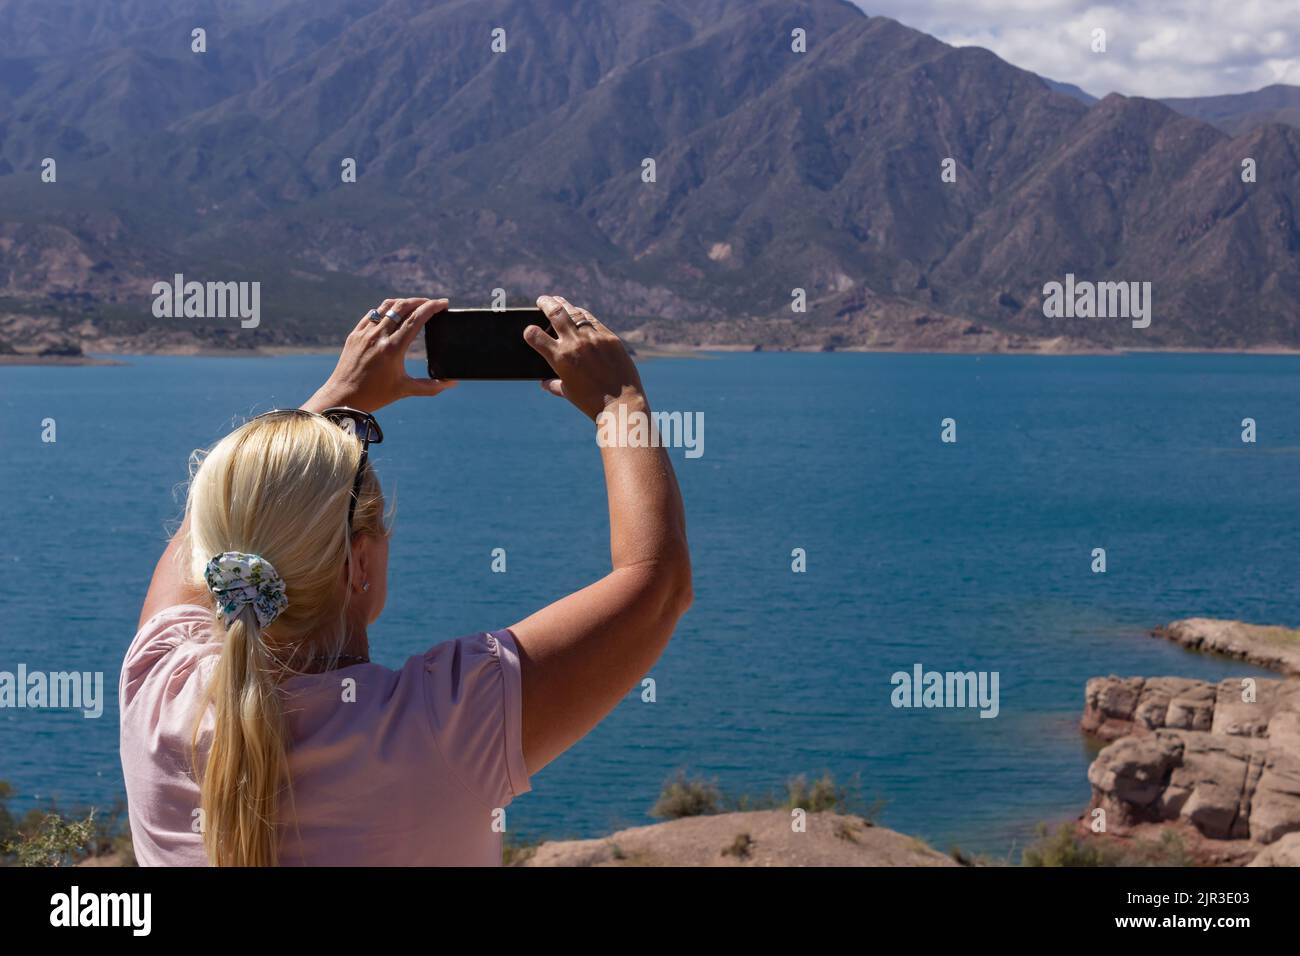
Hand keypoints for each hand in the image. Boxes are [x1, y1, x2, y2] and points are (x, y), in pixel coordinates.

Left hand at [304, 297, 456, 413]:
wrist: (343, 398)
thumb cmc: (376, 395)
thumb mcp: (405, 390)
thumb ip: (431, 387)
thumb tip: (451, 383)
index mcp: (393, 348)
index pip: (416, 319)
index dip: (432, 307)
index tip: (443, 303)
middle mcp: (378, 336)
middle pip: (402, 306)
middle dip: (420, 301)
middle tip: (432, 303)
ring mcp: (365, 333)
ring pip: (386, 307)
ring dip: (403, 302)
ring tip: (414, 305)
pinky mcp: (354, 334)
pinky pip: (372, 314)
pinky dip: (385, 310)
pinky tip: (393, 314)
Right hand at [524, 295, 645, 420]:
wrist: (621, 404)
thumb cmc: (592, 402)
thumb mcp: (569, 392)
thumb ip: (554, 385)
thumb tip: (544, 383)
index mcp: (560, 358)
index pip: (534, 335)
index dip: (529, 331)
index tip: (530, 330)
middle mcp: (575, 344)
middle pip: (555, 313)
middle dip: (546, 303)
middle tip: (542, 300)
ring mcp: (594, 338)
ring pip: (575, 312)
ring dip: (564, 305)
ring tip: (559, 302)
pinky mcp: (610, 338)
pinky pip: (593, 320)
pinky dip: (583, 315)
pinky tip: (580, 313)